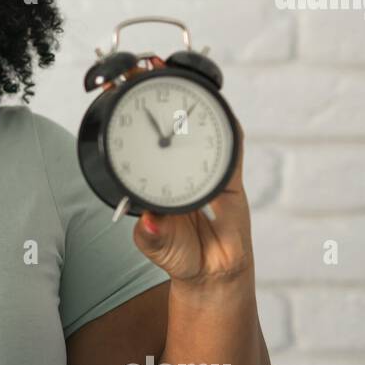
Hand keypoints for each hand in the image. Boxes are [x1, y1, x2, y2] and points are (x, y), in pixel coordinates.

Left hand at [131, 116, 253, 286]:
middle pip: (176, 134)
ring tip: (191, 100)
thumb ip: (152, 235)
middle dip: (170, 111)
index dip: (141, 124)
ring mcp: (207, 176)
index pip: (147, 148)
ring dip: (200, 118)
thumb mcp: (156, 245)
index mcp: (157, 182)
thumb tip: (149, 222)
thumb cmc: (179, 254)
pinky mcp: (231, 184)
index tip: (131, 102)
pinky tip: (226, 120)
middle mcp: (181, 173)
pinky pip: (232, 156)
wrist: (211, 274)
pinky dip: (231, 136)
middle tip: (162, 91)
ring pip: (206, 139)